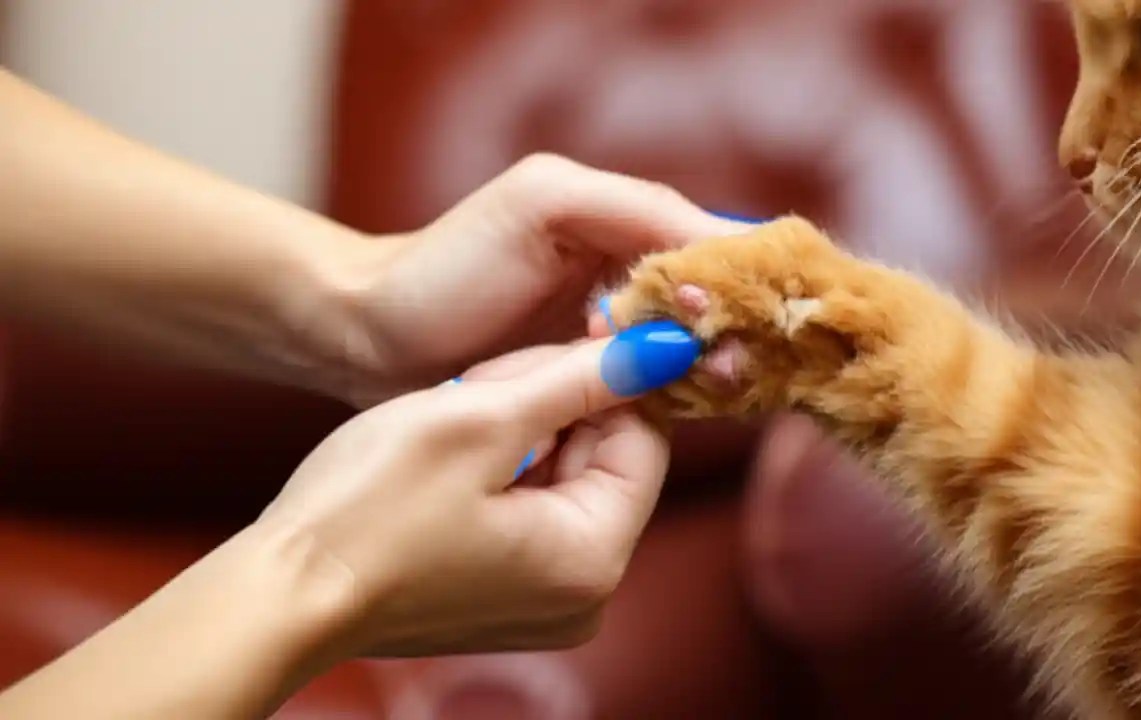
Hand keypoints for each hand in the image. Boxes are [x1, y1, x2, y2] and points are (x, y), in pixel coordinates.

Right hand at [255, 320, 700, 657]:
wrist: (282, 591)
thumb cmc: (366, 507)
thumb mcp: (482, 418)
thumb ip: (582, 378)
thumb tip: (667, 348)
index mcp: (593, 560)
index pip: (644, 439)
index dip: (599, 380)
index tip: (544, 350)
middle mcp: (585, 597)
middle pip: (604, 459)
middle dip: (548, 408)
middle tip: (478, 387)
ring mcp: (547, 605)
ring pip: (564, 477)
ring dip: (518, 432)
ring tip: (453, 420)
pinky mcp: (509, 601)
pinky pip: (532, 512)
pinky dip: (499, 470)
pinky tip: (447, 457)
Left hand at [339, 153, 747, 405]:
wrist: (370, 338)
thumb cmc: (445, 263)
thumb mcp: (545, 205)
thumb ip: (637, 210)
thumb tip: (728, 246)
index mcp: (621, 217)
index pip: (711, 241)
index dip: (741, 273)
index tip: (760, 308)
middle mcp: (624, 270)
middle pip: (709, 299)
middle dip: (729, 326)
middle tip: (732, 360)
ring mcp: (608, 331)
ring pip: (687, 347)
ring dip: (707, 364)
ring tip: (719, 383)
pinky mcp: (588, 381)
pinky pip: (652, 386)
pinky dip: (675, 395)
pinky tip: (690, 407)